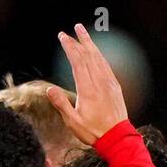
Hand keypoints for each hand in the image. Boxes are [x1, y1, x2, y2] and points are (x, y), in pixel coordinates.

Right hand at [46, 23, 129, 144]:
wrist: (117, 137)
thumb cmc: (92, 131)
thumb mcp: (72, 122)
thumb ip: (61, 104)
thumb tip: (49, 90)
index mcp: (87, 89)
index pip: (78, 62)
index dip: (70, 47)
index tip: (63, 37)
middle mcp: (100, 82)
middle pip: (89, 55)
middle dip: (79, 41)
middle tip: (72, 28)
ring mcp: (109, 83)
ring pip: (99, 58)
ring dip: (90, 44)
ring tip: (83, 32)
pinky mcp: (115, 86)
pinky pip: (106, 65)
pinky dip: (99, 55)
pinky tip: (95, 52)